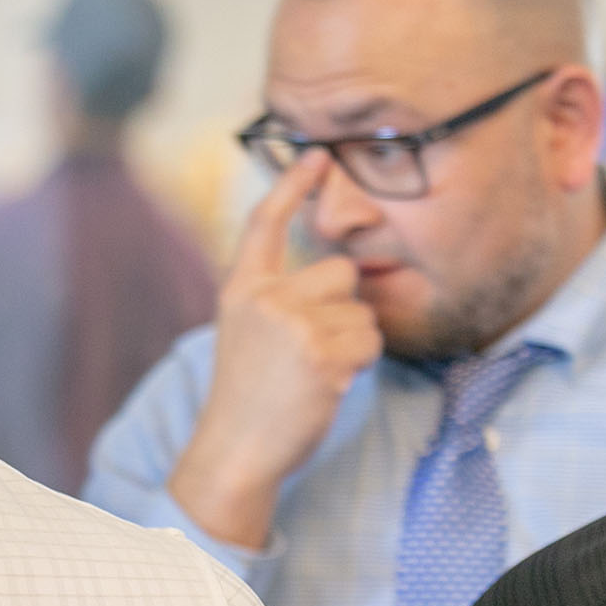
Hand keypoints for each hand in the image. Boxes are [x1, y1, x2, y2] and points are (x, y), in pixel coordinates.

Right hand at [169, 150, 381, 549]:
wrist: (235, 450)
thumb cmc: (248, 397)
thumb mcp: (245, 333)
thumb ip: (277, 297)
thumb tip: (340, 274)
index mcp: (240, 290)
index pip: (266, 225)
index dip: (292, 186)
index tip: (317, 155)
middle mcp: (264, 300)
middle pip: (340, 271)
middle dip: (342, 307)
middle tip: (311, 349)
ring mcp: (291, 326)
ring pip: (361, 311)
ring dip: (353, 342)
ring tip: (316, 372)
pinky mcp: (320, 355)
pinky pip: (370, 342)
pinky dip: (359, 366)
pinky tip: (327, 384)